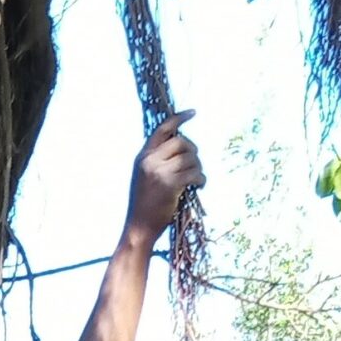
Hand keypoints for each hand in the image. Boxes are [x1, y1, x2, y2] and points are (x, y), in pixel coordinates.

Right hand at [126, 112, 204, 238]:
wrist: (138, 229)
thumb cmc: (145, 205)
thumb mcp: (145, 177)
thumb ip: (158, 161)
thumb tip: (182, 147)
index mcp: (143, 157)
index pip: (162, 129)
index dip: (179, 118)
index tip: (193, 112)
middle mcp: (149, 161)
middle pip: (181, 142)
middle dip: (193, 151)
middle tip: (195, 165)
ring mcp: (159, 172)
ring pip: (190, 158)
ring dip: (198, 168)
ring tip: (196, 178)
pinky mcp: (169, 185)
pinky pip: (194, 173)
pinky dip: (201, 179)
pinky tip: (199, 185)